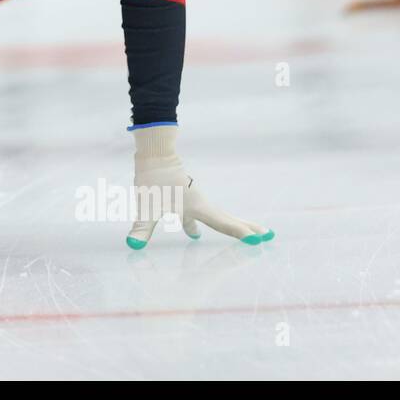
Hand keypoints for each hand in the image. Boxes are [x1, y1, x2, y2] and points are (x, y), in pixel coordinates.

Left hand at [127, 125, 273, 248]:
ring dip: (228, 226)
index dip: (241, 233)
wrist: (154, 154)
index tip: (260, 240)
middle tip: (266, 235)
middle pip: (226, 220)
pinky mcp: (183, 197)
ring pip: (214, 217)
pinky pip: (200, 215)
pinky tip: (192, 232)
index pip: (223, 224)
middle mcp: (199, 204)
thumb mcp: (147, 207)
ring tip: (240, 234)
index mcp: (197, 207)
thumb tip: (133, 245)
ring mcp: (193, 200)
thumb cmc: (153, 180)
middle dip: (244, 228)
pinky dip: (205, 224)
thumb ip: (142, 227)